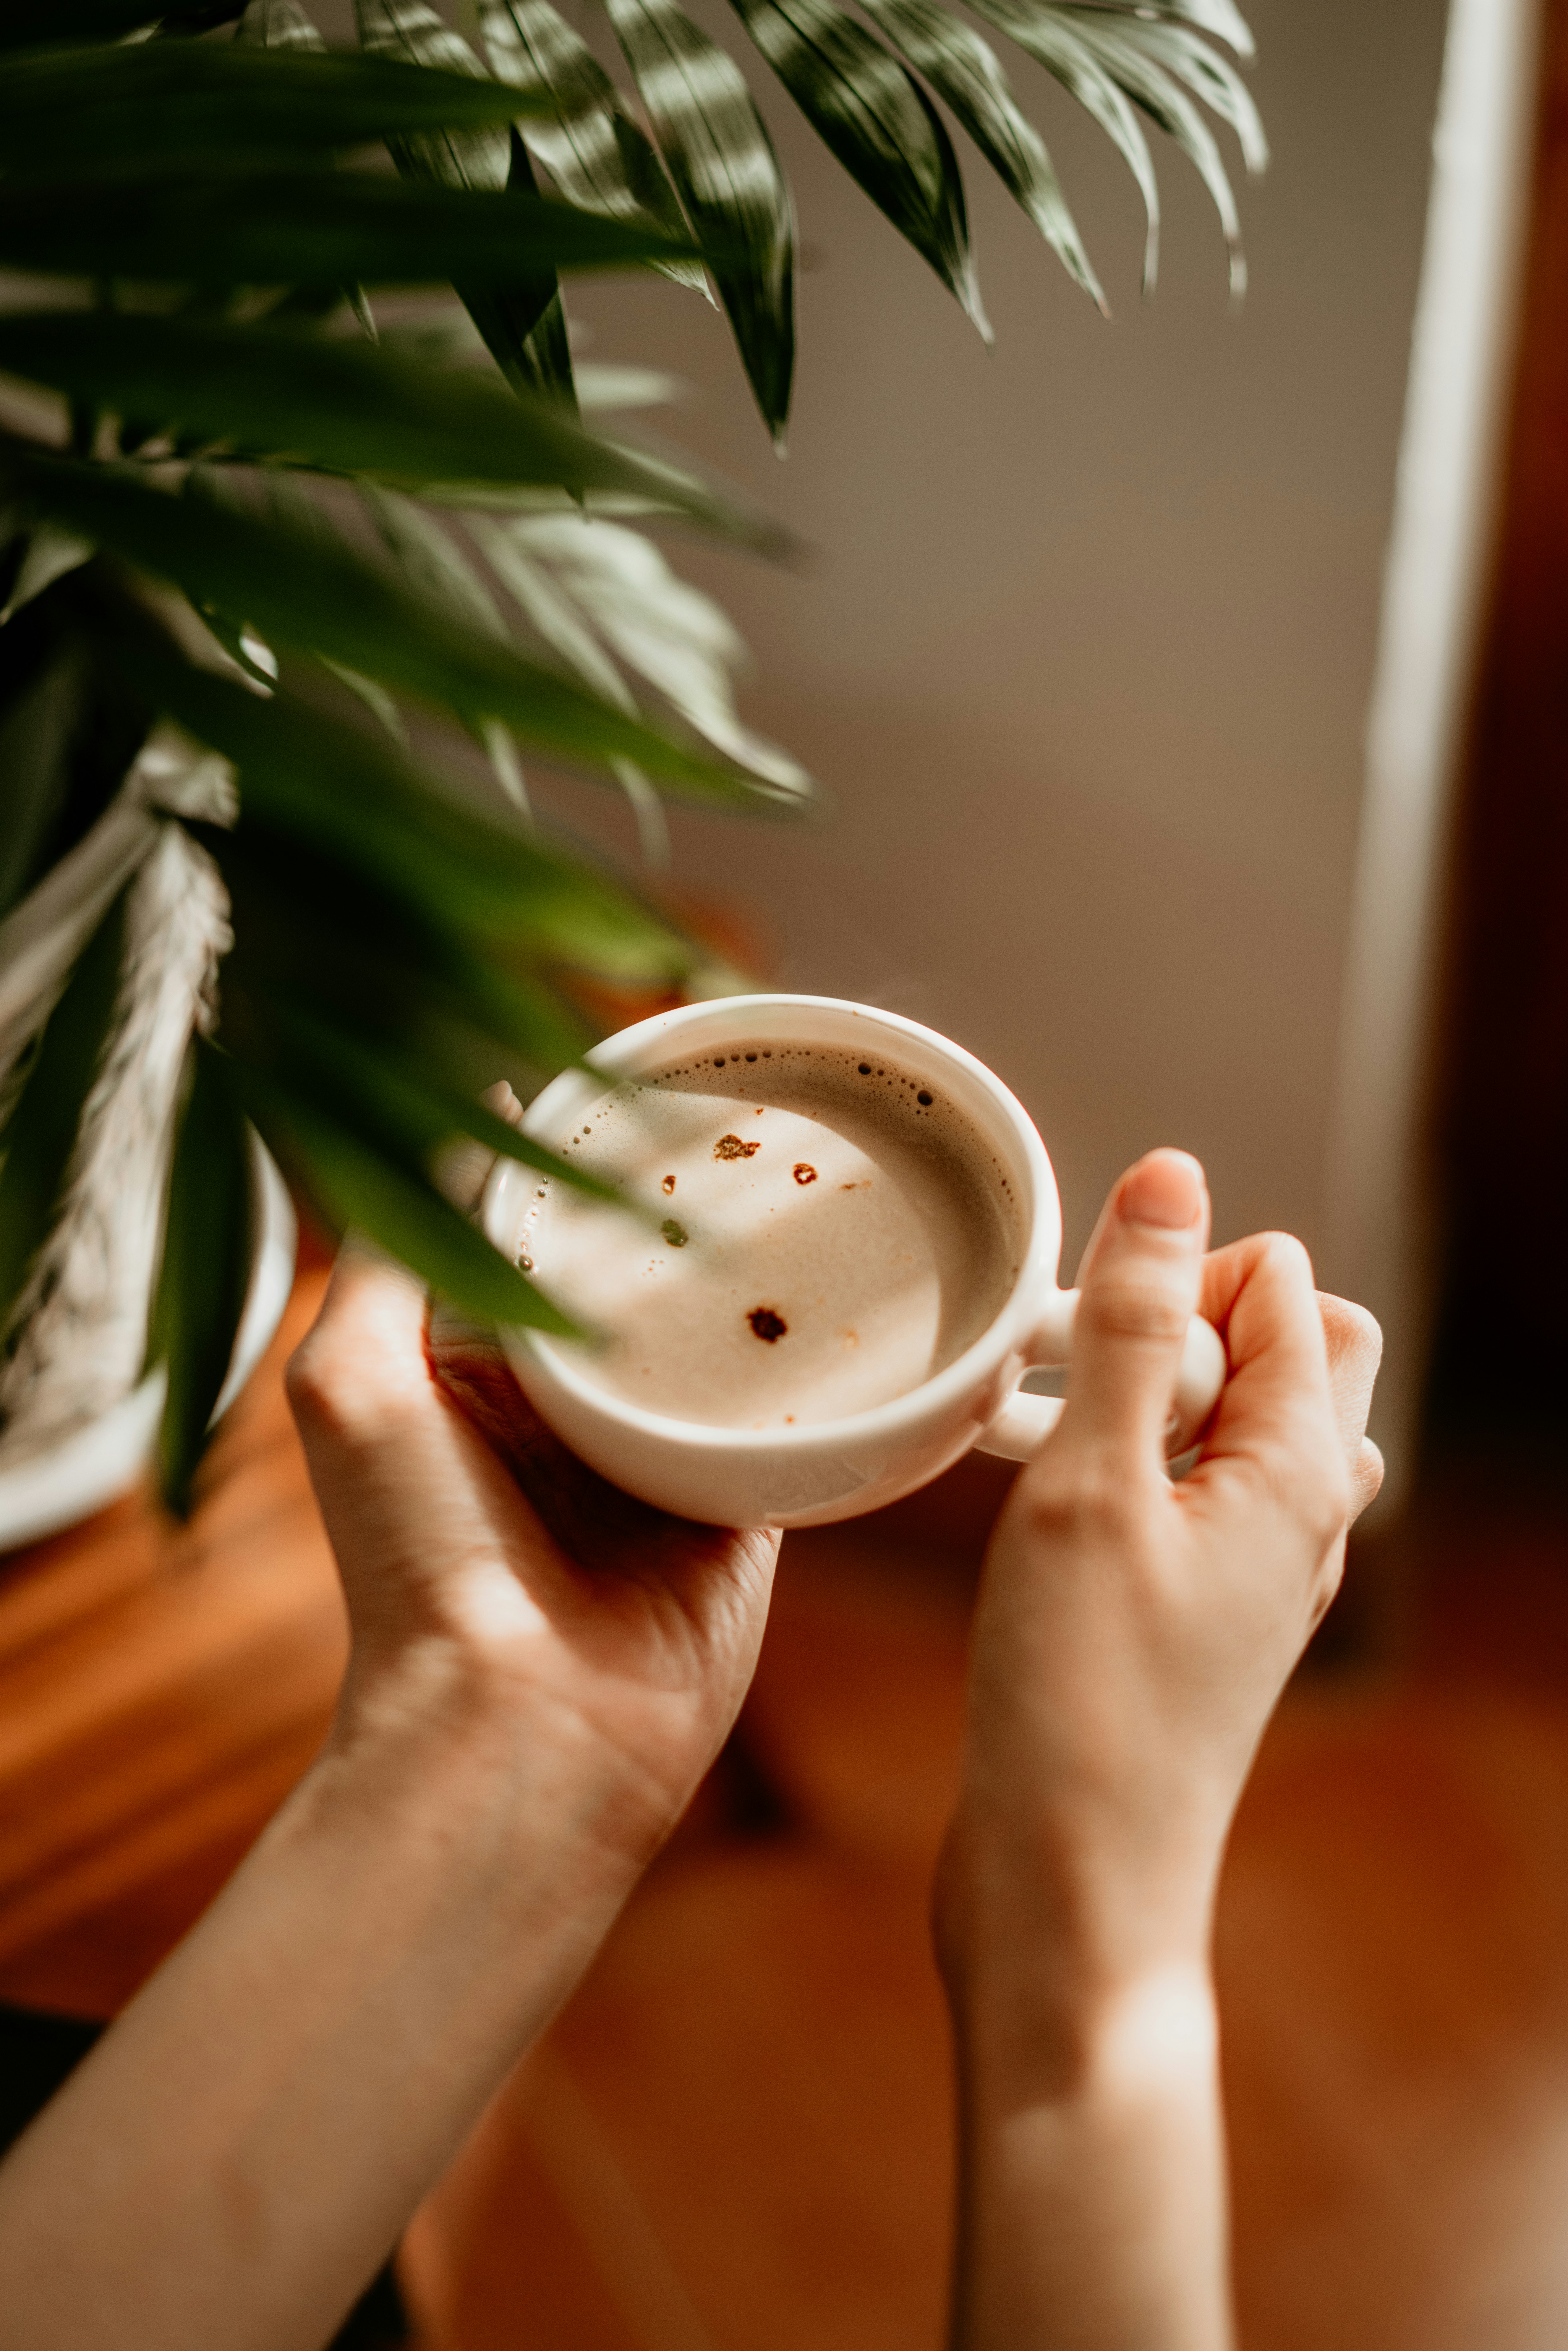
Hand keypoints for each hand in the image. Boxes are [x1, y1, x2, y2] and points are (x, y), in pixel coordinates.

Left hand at [288, 1112, 778, 1873]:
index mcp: (485, 1363)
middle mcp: (578, 1397)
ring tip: (819, 1180)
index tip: (635, 1073)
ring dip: (770, 1274)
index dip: (583, 1154)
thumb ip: (391, 1254)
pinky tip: (863, 1297)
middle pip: (651, 1270)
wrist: (521, 1729)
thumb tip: (451, 1121)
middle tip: (753, 1110)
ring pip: (735, 1330)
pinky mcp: (746, 1497)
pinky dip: (828, 1366)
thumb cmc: (419, 1562)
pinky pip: (801, 1411)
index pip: (546, 1226)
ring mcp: (669, 1444)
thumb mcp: (352, 1380)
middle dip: (694, 1202)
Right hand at [936, 1148, 1381, 2350]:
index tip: (1082, 1338)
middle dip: (1171, 1326)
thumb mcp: (1096, 1480)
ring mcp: (1258, 1567)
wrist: (1070, 1887)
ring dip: (1138, 1399)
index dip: (1175, 1278)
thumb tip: (1174, 1178)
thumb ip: (1135, 1323)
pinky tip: (1047, 1510)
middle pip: (1282, 1344)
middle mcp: (1304, 1512)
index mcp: (1303, 1468)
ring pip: (1227, 1417)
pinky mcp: (1202, 1610)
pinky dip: (1123, 1469)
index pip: (1285, 1284)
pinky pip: (1189, 1489)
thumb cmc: (1080, 1700)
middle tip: (1071, 1385)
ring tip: (1049, 1451)